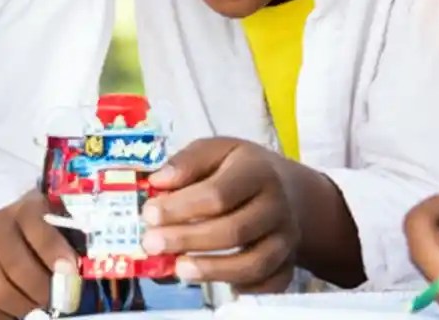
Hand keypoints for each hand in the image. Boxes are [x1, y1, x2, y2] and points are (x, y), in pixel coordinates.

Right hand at [0, 190, 77, 319]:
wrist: (11, 238)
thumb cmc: (51, 235)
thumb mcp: (64, 227)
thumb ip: (77, 243)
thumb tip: (93, 269)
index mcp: (27, 209)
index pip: (35, 224)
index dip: (52, 249)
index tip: (70, 271)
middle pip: (15, 265)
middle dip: (41, 289)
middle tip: (60, 302)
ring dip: (23, 306)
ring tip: (40, 309)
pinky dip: (1, 316)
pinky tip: (18, 312)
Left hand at [140, 138, 297, 292]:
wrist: (288, 189)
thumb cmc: (241, 169)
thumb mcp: (217, 150)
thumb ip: (187, 161)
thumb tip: (158, 182)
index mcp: (257, 171)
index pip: (218, 194)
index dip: (180, 207)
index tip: (149, 214)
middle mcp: (277, 205)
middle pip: (233, 230)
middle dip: (187, 240)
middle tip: (152, 243)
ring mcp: (286, 237)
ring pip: (253, 263)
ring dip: (211, 270)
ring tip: (177, 268)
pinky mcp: (289, 262)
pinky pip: (269, 284)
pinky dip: (243, 288)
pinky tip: (214, 281)